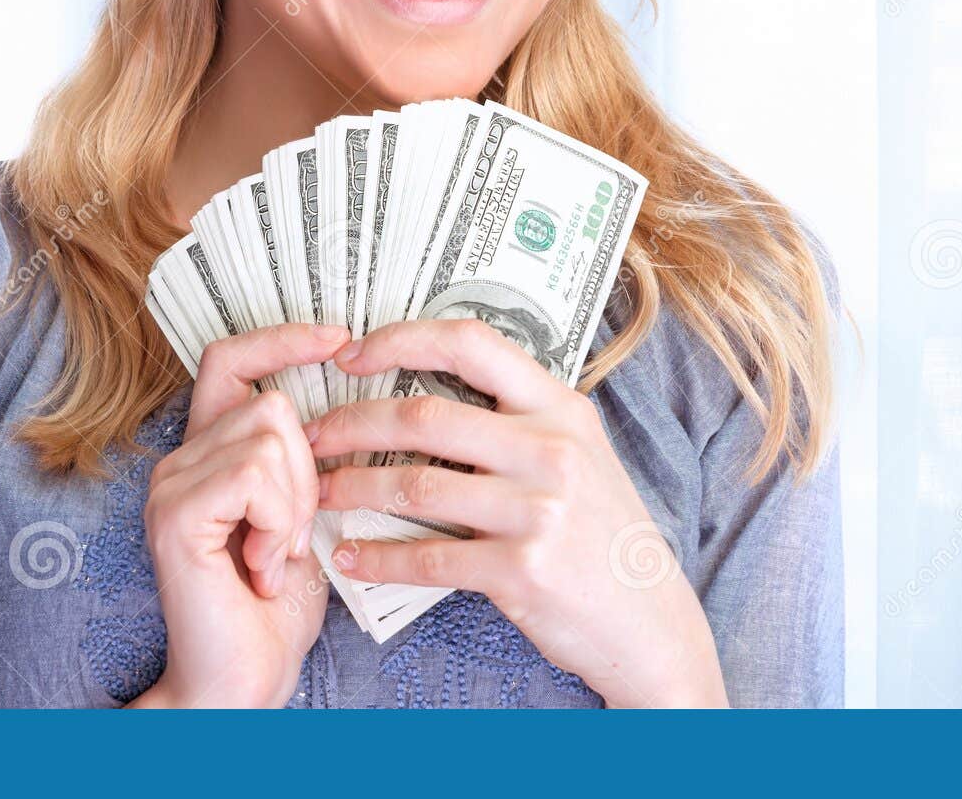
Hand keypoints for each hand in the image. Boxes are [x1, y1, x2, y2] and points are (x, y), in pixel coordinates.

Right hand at [128, 322, 350, 708]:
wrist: (243, 682)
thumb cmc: (277, 608)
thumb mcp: (304, 513)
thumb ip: (304, 458)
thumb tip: (349, 402)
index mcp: (209, 453)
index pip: (231, 360)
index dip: (282, 338)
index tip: (339, 337)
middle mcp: (179, 460)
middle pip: (272, 404)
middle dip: (309, 469)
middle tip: (292, 534)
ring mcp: (170, 485)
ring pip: (270, 436)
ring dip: (296, 502)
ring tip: (275, 554)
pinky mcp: (176, 514)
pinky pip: (255, 475)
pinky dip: (278, 521)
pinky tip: (262, 567)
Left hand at [303, 319, 728, 707]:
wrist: (649, 623)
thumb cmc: (603, 534)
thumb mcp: (579, 454)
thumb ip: (520, 419)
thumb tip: (431, 392)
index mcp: (561, 407)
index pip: (471, 344)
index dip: (401, 339)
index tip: (352, 353)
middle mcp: (552, 449)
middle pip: (425, 416)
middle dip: (352, 423)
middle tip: (312, 436)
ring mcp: (538, 510)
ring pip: (415, 485)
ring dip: (353, 489)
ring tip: (317, 495)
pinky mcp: (522, 570)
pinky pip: (428, 557)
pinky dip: (378, 557)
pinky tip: (349, 556)